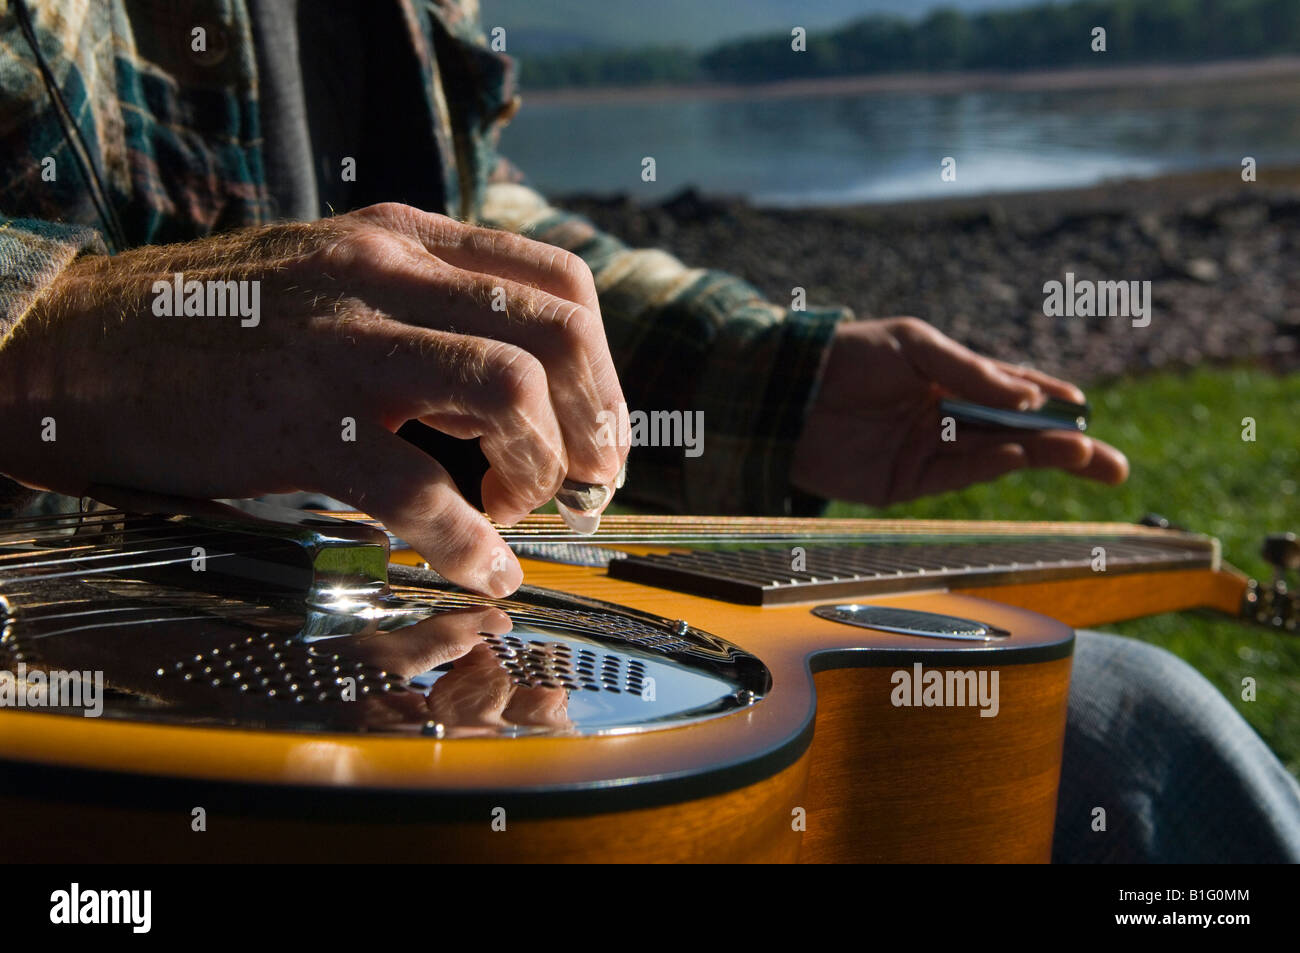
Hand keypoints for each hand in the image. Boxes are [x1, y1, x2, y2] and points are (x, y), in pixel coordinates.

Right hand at [0, 203, 627, 594]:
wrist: (82, 351)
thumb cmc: (220, 331)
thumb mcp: (334, 279)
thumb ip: (425, 310)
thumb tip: (524, 392)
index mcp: (405, 240)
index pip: (559, 283)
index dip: (603, 370)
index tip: (600, 435)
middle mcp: (385, 273)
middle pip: (558, 334)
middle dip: (596, 423)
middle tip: (584, 485)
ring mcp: (343, 344)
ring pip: (508, 391)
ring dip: (535, 468)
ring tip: (509, 510)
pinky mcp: (300, 424)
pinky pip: (418, 490)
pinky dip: (470, 542)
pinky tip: (481, 568)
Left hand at [790, 317, 1127, 505]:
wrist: (784, 390)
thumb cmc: (849, 355)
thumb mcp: (914, 346)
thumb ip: (970, 371)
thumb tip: (1029, 399)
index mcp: (950, 380)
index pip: (1012, 393)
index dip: (1051, 403)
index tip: (1086, 411)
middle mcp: (946, 418)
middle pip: (1017, 436)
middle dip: (1066, 448)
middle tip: (1113, 464)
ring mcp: (927, 452)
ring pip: (996, 458)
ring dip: (1039, 457)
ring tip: (1082, 454)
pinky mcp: (904, 482)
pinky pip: (956, 475)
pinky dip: (990, 466)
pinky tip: (1022, 456)